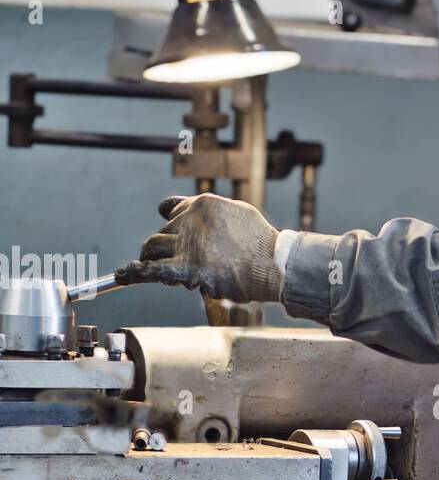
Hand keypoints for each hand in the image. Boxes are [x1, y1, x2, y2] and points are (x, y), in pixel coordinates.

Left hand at [115, 194, 282, 303]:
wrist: (274, 264)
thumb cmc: (263, 243)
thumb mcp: (239, 213)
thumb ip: (217, 212)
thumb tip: (203, 216)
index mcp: (202, 203)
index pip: (170, 209)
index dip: (169, 223)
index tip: (169, 232)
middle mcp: (190, 220)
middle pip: (162, 232)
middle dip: (165, 246)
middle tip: (175, 260)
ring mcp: (187, 245)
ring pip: (152, 247)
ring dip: (153, 258)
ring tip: (160, 269)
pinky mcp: (187, 269)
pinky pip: (151, 270)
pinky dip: (134, 272)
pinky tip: (123, 275)